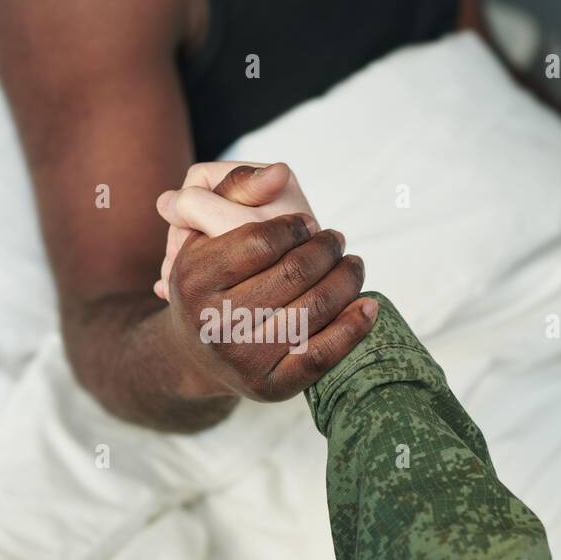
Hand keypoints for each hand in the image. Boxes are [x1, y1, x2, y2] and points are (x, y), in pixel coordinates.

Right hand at [158, 163, 376, 401]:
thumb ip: (237, 189)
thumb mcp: (203, 233)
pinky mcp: (269, 387)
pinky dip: (353, 328)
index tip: (308, 223)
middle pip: (293, 274)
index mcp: (193, 278)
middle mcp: (214, 321)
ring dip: (346, 281)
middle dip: (326, 250)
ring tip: (353, 265)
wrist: (195, 354)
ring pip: (314, 310)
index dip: (294, 227)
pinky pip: (321, 355)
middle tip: (337, 239)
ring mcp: (242, 359)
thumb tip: (282, 171)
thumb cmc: (210, 282)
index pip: (260, 241)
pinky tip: (367, 305)